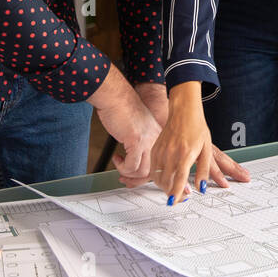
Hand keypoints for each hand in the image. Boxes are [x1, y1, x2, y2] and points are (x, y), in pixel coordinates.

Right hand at [88, 64, 160, 182]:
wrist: (115, 96)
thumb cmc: (123, 109)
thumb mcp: (138, 127)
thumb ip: (141, 143)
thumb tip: (136, 161)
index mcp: (159, 136)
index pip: (162, 163)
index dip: (150, 175)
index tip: (138, 180)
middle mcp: (157, 139)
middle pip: (155, 171)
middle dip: (138, 180)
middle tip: (126, 179)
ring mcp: (148, 140)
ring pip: (144, 172)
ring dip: (129, 174)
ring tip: (120, 167)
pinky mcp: (136, 141)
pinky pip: (131, 166)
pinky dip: (122, 167)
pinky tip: (117, 159)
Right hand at [137, 82, 250, 202]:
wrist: (183, 111)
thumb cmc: (196, 128)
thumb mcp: (206, 149)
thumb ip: (204, 170)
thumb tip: (201, 187)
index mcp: (185, 154)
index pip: (179, 179)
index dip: (176, 193)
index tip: (175, 202)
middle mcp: (171, 153)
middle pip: (166, 181)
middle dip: (172, 193)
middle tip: (180, 197)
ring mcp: (161, 151)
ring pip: (157, 177)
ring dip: (164, 187)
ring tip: (173, 188)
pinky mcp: (155, 149)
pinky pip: (152, 169)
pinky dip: (157, 177)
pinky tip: (165, 178)